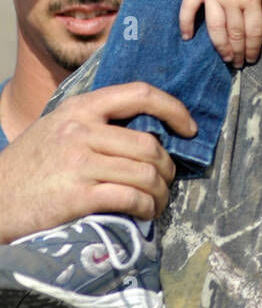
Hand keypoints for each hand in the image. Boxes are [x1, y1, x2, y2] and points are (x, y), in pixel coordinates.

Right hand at [0, 84, 195, 243]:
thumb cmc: (28, 167)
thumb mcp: (56, 127)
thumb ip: (93, 122)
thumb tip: (142, 128)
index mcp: (80, 108)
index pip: (139, 93)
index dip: (173, 108)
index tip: (188, 127)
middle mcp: (81, 130)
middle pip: (149, 144)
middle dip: (167, 166)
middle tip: (166, 180)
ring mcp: (79, 163)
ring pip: (145, 172)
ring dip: (160, 192)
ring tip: (157, 201)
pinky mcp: (77, 196)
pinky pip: (130, 198)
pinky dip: (146, 207)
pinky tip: (144, 213)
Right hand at [179, 0, 261, 66]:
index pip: (254, 32)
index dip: (253, 49)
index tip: (251, 59)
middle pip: (235, 34)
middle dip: (238, 53)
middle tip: (238, 64)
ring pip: (215, 28)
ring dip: (220, 47)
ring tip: (224, 58)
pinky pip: (188, 9)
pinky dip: (185, 24)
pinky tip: (186, 37)